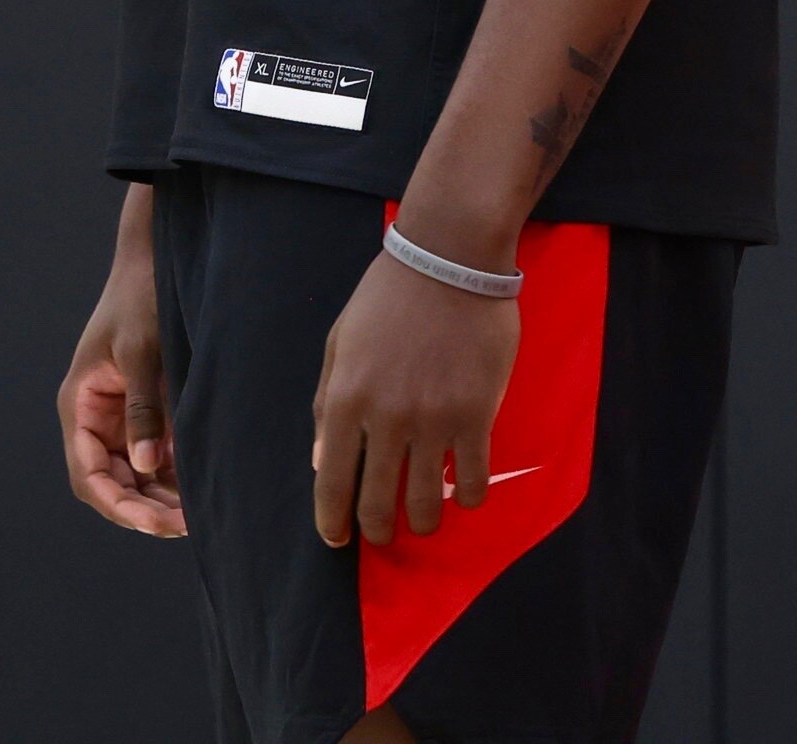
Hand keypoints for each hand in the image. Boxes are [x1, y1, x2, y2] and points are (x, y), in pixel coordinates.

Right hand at [58, 187, 183, 535]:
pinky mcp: (147, 414)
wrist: (156, 262)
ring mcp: (120, 419)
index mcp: (79, 406)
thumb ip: (143, 409)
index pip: (88, 475)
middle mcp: (94, 420)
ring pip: (134, 477)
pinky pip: (156, 459)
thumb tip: (147, 466)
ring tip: (198, 516)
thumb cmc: (141, 299)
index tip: (153, 522)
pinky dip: (174, 478)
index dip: (117, 505)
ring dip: (160, 500)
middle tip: (186, 525)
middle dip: (143, 509)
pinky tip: (201, 490)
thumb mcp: (141, 351)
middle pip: (111, 484)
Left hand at [311, 249, 519, 546]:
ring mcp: (433, 419)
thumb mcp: (340, 343)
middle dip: (377, 530)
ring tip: (424, 521)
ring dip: (423, 523)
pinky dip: (466, 499)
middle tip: (383, 534)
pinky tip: (462, 496)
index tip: (337, 538)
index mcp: (345, 399)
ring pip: (426, 502)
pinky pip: (471, 480)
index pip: (333, 482)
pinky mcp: (476, 415)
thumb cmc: (388, 297)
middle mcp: (386, 418)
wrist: (449, 258)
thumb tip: (320, 460)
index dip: (333, 521)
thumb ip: (326, 403)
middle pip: (378, 504)